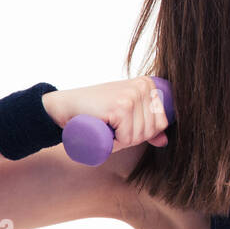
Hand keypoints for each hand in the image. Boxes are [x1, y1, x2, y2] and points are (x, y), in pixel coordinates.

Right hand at [42, 76, 170, 152]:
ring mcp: (132, 95)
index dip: (143, 133)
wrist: (65, 106)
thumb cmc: (96, 111)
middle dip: (130, 138)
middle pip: (150, 131)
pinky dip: (114, 143)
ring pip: (138, 136)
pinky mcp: (121, 106)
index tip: (124, 125)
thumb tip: (164, 141)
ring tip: (106, 127)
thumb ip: (147, 124)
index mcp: (149, 85)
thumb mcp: (125, 115)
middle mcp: (143, 86)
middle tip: (111, 128)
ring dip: (120, 141)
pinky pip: (126, 138)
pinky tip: (103, 130)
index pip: (161, 122)